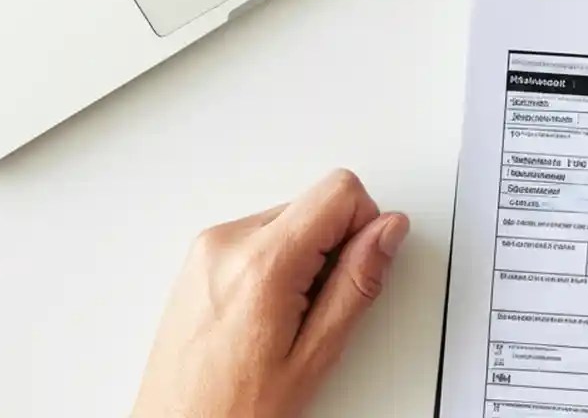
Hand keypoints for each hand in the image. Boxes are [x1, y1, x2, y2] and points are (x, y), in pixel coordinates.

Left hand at [131, 170, 408, 417]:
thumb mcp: (314, 354)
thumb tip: (388, 232)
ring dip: (305, 257)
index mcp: (261, 264)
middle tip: (318, 307)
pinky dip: (279, 263)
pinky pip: (261, 235)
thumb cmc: (233, 410)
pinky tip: (269, 311)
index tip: (356, 269)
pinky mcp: (200, 258)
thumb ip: (357, 282)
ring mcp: (207, 248)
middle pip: (316, 202)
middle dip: (335, 246)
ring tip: (289, 315)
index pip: (339, 191)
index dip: (365, 225)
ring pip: (291, 218)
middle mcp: (227, 243)